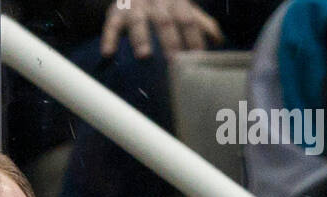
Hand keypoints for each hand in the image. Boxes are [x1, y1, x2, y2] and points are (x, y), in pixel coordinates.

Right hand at [100, 0, 222, 59]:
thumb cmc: (161, 4)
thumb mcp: (181, 8)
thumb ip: (199, 22)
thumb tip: (218, 40)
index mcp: (175, 1)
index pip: (188, 18)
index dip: (194, 37)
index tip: (198, 57)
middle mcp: (155, 2)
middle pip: (165, 21)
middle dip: (170, 41)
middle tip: (174, 61)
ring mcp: (135, 7)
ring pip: (138, 22)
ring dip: (141, 39)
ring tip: (144, 56)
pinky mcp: (115, 13)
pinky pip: (111, 26)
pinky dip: (109, 39)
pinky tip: (107, 53)